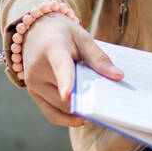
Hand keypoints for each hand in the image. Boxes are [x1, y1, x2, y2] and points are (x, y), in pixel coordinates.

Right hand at [18, 12, 123, 126]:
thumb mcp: (83, 38)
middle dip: (87, 101)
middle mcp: (37, 70)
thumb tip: (118, 77)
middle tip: (109, 105)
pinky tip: (84, 117)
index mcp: (52, 49)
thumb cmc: (63, 34)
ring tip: (100, 111)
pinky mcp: (33, 94)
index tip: (68, 94)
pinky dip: (69, 119)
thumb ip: (99, 58)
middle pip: (65, 95)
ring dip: (79, 113)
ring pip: (60, 108)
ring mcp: (33, 84)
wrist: (35, 31)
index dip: (65, 81)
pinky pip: (52, 114)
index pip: (60, 67)